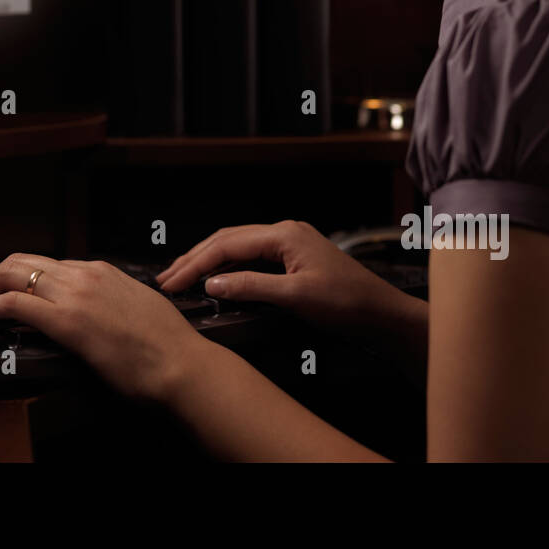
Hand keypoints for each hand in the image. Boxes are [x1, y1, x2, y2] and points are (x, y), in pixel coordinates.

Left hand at [0, 254, 210, 401]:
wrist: (180, 363)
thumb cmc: (165, 346)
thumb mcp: (135, 307)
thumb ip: (109, 301)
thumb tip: (93, 312)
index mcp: (102, 271)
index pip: (49, 264)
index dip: (22, 277)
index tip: (9, 292)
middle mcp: (85, 274)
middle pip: (24, 260)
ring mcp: (75, 294)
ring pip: (13, 274)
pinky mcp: (67, 321)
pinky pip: (15, 302)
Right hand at [156, 220, 416, 341]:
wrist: (383, 315)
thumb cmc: (348, 304)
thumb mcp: (296, 297)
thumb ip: (252, 287)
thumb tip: (211, 282)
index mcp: (284, 234)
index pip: (226, 244)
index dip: (195, 264)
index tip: (171, 283)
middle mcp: (284, 233)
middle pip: (228, 240)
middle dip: (194, 259)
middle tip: (165, 279)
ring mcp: (290, 245)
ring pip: (237, 248)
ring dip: (208, 263)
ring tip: (180, 278)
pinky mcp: (293, 260)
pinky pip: (251, 259)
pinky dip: (228, 269)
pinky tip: (215, 281)